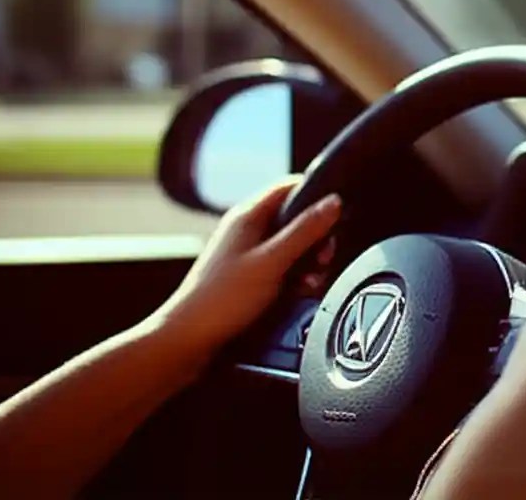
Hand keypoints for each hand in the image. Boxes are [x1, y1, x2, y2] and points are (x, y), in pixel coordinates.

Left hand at [146, 177, 340, 362]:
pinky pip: (282, 266)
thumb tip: (333, 202)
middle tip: (322, 258)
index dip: (316, 195)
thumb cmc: (221, 299)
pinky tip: (297, 292)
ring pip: (291, 245)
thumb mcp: (272, 262)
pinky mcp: (248, 274)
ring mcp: (247, 252)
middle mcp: (247, 230)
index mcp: (248, 216)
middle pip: (294, 219)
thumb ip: (305, 231)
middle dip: (316, 238)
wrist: (189, 338)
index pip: (289, 186)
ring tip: (309, 281)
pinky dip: (295, 276)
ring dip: (307, 261)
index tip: (335, 216)